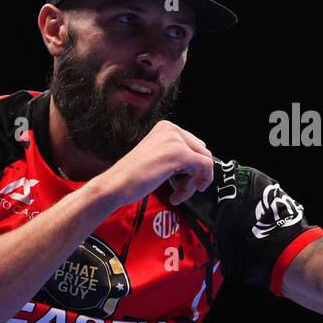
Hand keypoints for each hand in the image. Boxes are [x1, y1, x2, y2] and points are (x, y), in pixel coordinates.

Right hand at [95, 120, 214, 205]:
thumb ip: (175, 154)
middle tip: (181, 189)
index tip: (183, 181)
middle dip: (195, 174)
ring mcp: (176, 140)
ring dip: (194, 182)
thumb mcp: (157, 156)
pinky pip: (206, 167)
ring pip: (205, 161)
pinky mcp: (181, 154)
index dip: (193, 167)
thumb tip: (199, 163)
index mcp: (166, 127)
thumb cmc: (132, 176)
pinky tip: (179, 195)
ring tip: (179, 193)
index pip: (195, 145)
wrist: (116, 184)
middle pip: (202, 153)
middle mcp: (172, 129)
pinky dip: (200, 182)